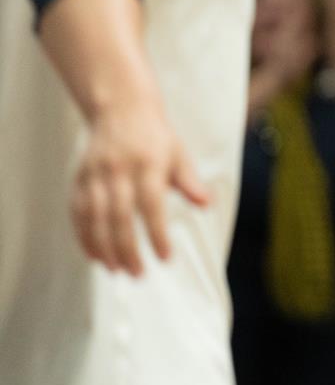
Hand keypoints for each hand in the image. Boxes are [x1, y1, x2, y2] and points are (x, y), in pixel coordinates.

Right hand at [72, 101, 211, 274]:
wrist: (120, 109)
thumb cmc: (156, 137)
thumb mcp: (178, 154)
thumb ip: (189, 181)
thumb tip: (206, 204)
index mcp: (148, 164)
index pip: (151, 205)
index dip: (156, 233)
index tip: (165, 258)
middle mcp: (118, 171)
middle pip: (119, 216)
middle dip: (127, 249)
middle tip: (138, 274)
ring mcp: (95, 175)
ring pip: (94, 218)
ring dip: (103, 248)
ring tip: (116, 270)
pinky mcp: (78, 179)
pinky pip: (77, 212)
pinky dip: (83, 236)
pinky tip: (94, 256)